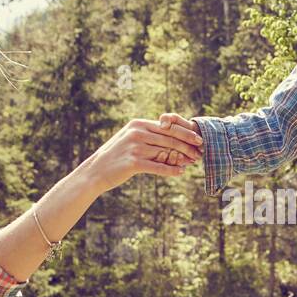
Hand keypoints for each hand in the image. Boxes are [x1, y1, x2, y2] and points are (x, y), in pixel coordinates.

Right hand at [88, 117, 203, 190]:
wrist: (96, 171)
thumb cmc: (116, 156)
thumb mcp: (131, 139)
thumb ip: (148, 135)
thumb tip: (170, 138)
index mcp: (138, 124)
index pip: (168, 127)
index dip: (185, 133)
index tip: (198, 140)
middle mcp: (137, 133)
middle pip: (170, 139)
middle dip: (188, 146)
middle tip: (200, 152)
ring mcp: (135, 147)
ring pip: (166, 152)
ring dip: (182, 158)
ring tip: (192, 162)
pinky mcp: (133, 162)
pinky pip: (158, 166)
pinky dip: (171, 170)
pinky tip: (180, 172)